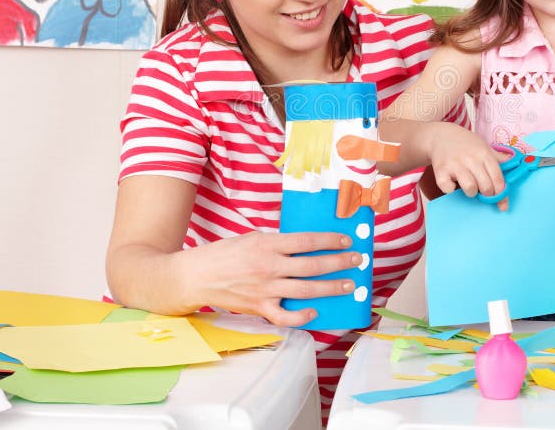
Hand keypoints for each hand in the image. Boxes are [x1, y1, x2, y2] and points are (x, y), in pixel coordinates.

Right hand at [183, 231, 361, 326]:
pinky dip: (302, 316)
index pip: (307, 241)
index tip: (346, 240)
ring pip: (306, 290)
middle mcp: (269, 266)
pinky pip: (286, 316)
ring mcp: (265, 289)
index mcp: (268, 244)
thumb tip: (306, 245)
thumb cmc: (225, 253)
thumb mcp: (253, 237)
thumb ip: (278, 242)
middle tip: (357, 261)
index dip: (330, 241)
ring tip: (349, 285)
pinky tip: (315, 311)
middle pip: (313, 265)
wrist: (197, 275)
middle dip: (340, 263)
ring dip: (332, 288)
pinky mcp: (259, 307)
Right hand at [426, 123, 506, 201]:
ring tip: (469, 186)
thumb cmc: (465, 143)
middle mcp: (470, 158)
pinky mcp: (440, 170)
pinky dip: (451, 190)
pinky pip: (449, 189)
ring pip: (470, 188)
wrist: (440, 136)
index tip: (503, 204)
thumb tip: (515, 164)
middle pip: (486, 186)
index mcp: (484, 154)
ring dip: (471, 192)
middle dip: (487, 194)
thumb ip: (498, 158)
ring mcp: (455, 164)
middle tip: (484, 192)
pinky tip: (452, 183)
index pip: (498, 178)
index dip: (502, 193)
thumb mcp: (483, 146)